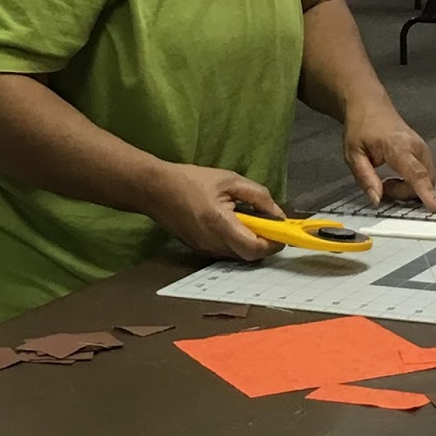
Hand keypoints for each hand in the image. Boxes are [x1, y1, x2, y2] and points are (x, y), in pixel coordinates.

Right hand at [146, 164, 284, 261]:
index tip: (280, 232)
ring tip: (248, 220)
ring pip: (238, 256)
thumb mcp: (229, 180)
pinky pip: (225, 252)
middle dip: (263, 243)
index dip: (272, 244)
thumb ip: (258, 196)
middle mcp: (213, 243)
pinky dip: (236, 242)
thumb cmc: (191, 180)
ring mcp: (204, 250)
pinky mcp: (199, 250)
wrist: (154, 189)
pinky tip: (232, 223)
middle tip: (268, 225)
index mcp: (220, 224)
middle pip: (248, 256)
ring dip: (249, 243)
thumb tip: (278, 214)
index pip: (254, 249)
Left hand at [343, 102, 435, 211]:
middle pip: (423, 182)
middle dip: (405, 193)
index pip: (416, 174)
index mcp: (398, 147)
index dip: (426, 192)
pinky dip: (412, 182)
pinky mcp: (424, 152)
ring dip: (408, 188)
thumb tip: (377, 200)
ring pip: (426, 180)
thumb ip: (365, 178)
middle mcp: (416, 147)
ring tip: (387, 180)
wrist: (370, 106)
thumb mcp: (353, 154)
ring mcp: (423, 149)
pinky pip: (425, 175)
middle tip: (383, 186)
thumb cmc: (361, 128)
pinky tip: (397, 176)